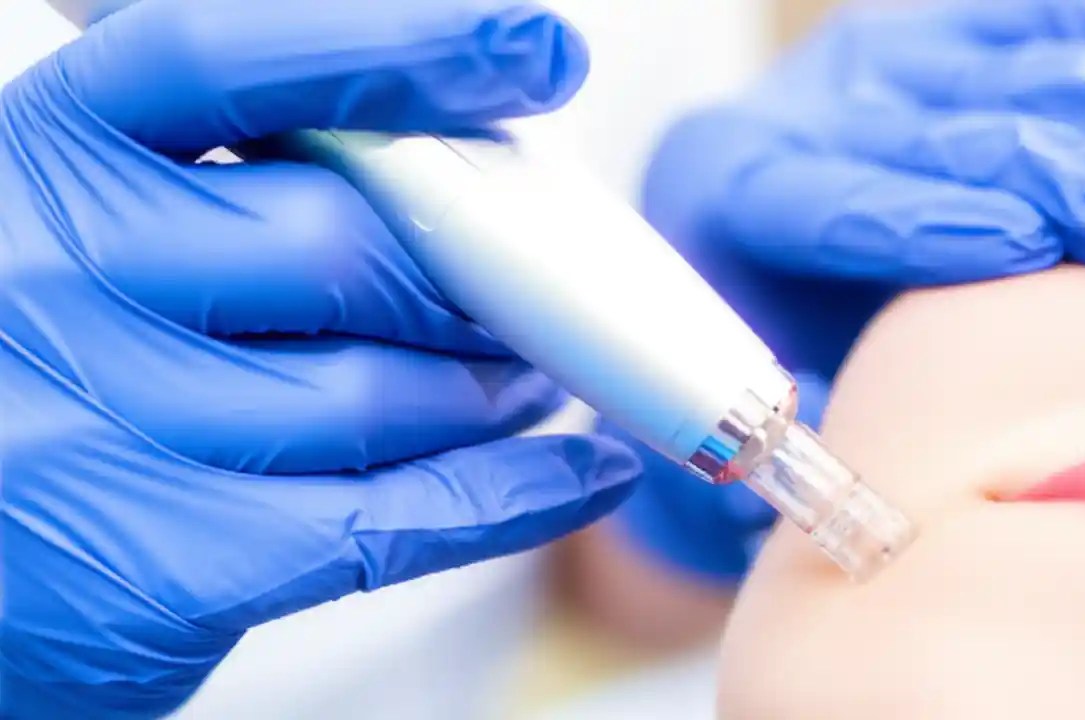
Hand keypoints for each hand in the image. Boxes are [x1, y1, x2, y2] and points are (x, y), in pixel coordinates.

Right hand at [0, 1, 637, 715]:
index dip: (400, 47)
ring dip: (492, 390)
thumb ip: (235, 192)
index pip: (236, 60)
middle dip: (474, 278)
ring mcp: (108, 422)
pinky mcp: (170, 562)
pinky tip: (583, 473)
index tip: (533, 48)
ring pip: (380, 392)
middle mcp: (58, 272)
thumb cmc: (41, 380)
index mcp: (51, 157)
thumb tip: (451, 161)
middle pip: (343, 245)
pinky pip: (398, 514)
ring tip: (529, 383)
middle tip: (536, 293)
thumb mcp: (102, 240)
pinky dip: (517, 494)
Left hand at [609, 0, 1084, 581]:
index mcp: (726, 194)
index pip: (824, 202)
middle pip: (937, 129)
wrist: (767, 245)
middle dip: (1062, 171)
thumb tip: (763, 493)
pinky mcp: (943, 36)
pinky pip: (1038, 24)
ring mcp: (877, 65)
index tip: (1025, 246)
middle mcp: (800, 111)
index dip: (924, 220)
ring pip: (1007, 68)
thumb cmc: (769, 334)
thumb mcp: (739, 386)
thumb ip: (758, 430)